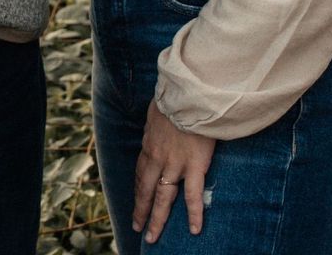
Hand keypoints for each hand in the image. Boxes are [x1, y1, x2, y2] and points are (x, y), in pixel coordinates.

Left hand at [133, 101, 214, 242]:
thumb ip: (156, 125)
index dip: (138, 189)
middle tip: (136, 227)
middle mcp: (157, 158)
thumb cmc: (174, 99)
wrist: (188, 95)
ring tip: (152, 237)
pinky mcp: (194, 166)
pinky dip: (194, 214)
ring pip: (163, 197)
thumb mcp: (156, 111)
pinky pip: (193, 195)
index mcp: (149, 145)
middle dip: (140, 210)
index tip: (137, 200)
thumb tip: (155, 126)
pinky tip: (194, 230)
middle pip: (145, 190)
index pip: (140, 173)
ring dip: (157, 219)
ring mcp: (174, 164)